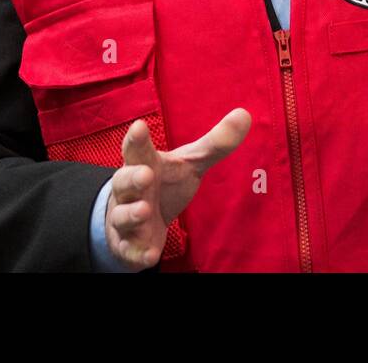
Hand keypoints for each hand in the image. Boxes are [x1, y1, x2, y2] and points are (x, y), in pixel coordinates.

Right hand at [105, 108, 250, 269]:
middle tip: (146, 175)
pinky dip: (138, 252)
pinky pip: (130, 249)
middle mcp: (130, 190)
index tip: (139, 126)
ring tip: (144, 211)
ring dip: (132, 214)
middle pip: (124, 180)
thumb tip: (245, 114)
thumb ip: (215, 143)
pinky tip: (150, 253)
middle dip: (132, 178)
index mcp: (145, 164)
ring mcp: (126, 218)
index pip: (138, 149)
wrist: (137, 221)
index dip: (137, 138)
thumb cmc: (165, 183)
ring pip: (122, 215)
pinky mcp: (129, 244)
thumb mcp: (191, 163)